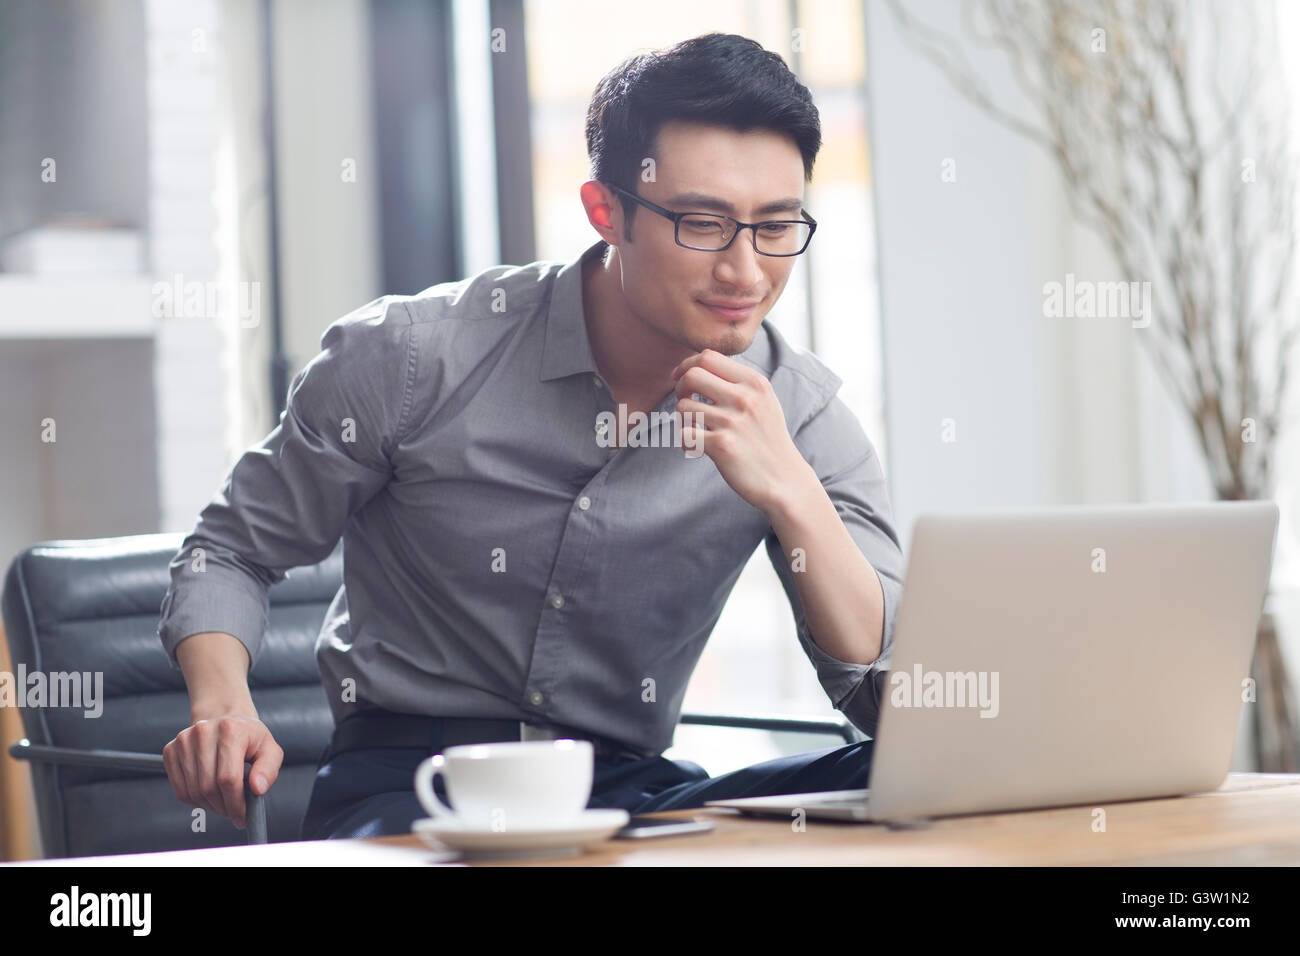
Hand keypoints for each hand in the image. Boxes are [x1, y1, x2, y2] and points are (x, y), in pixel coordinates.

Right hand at [163, 714, 282, 829]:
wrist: (225, 719)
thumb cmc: (249, 738)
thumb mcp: (269, 749)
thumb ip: (268, 769)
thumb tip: (257, 789)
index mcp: (231, 730)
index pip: (228, 778)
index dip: (236, 803)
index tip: (243, 816)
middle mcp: (203, 732)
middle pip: (208, 787)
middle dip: (223, 807)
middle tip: (233, 812)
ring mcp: (184, 740)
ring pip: (193, 792)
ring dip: (210, 806)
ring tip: (224, 803)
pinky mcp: (170, 750)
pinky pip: (180, 789)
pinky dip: (195, 800)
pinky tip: (209, 795)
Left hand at [672, 349, 813, 514]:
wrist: (785, 479)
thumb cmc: (767, 439)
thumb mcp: (763, 401)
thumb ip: (737, 381)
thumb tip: (697, 364)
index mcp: (755, 383)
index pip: (708, 357)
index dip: (687, 365)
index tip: (681, 378)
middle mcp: (745, 398)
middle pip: (692, 375)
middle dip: (680, 387)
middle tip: (686, 401)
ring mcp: (733, 422)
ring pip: (684, 406)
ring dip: (684, 418)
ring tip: (697, 429)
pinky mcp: (722, 446)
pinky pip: (684, 433)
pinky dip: (686, 441)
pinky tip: (699, 447)